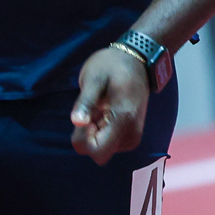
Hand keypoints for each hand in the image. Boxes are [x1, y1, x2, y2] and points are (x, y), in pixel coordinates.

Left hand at [72, 48, 152, 164]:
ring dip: (94, 132)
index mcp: (124, 120)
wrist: (138, 61)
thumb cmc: (112, 66)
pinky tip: (106, 112)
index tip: (88, 113)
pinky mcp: (132, 136)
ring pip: (101, 150)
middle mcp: (132, 134)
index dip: (84, 136)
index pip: (96, 151)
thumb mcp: (93, 78)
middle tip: (94, 108)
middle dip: (88, 135)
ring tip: (101, 108)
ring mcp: (134, 137)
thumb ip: (85, 101)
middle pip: (98, 153)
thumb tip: (76, 122)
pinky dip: (101, 132)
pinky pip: (108, 144)